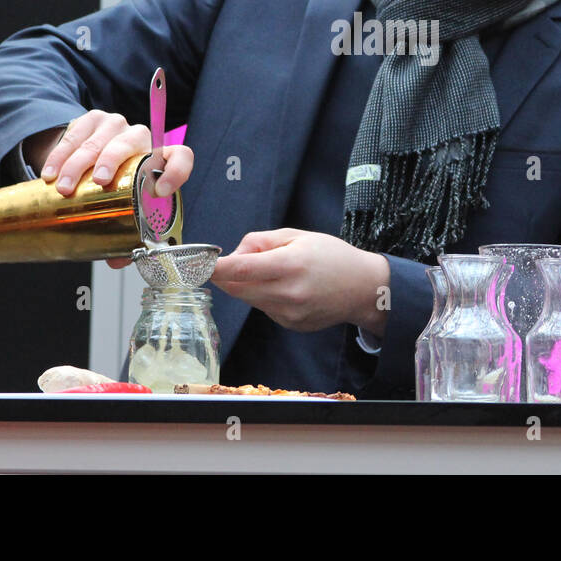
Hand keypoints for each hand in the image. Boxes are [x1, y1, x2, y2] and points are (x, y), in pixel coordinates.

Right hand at [29, 110, 193, 269]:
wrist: (92, 154)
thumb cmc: (116, 184)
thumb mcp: (125, 202)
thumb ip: (125, 232)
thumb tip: (118, 261)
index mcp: (158, 160)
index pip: (181, 157)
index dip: (176, 171)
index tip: (160, 191)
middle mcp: (141, 137)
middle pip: (130, 144)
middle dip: (111, 162)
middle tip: (98, 182)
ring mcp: (115, 125)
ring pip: (98, 140)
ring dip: (77, 163)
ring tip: (63, 187)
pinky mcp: (90, 120)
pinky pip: (73, 134)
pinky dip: (58, 155)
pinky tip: (49, 172)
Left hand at [211, 229, 390, 334]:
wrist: (364, 288)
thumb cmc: (333, 256)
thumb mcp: (298, 235)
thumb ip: (261, 241)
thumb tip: (234, 254)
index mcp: (290, 265)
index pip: (240, 269)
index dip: (214, 268)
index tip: (196, 264)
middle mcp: (287, 293)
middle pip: (236, 288)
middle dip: (226, 275)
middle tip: (231, 262)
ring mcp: (288, 313)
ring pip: (248, 299)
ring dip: (246, 285)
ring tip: (271, 272)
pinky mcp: (290, 325)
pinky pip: (263, 308)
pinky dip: (263, 297)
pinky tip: (285, 288)